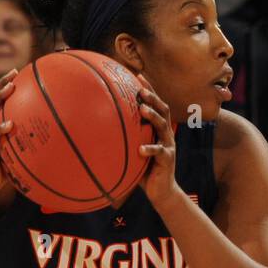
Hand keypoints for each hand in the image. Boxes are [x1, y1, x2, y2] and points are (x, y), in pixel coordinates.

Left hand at [134, 73, 178, 206]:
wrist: (162, 192)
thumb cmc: (144, 171)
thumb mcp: (133, 152)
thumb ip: (124, 141)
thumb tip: (99, 131)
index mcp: (158, 130)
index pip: (156, 105)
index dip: (149, 90)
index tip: (138, 76)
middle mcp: (166, 134)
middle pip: (163, 109)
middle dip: (152, 97)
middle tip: (141, 89)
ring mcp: (168, 145)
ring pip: (163, 126)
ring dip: (153, 116)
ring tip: (142, 109)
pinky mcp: (168, 160)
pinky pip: (159, 152)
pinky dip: (150, 149)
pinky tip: (140, 149)